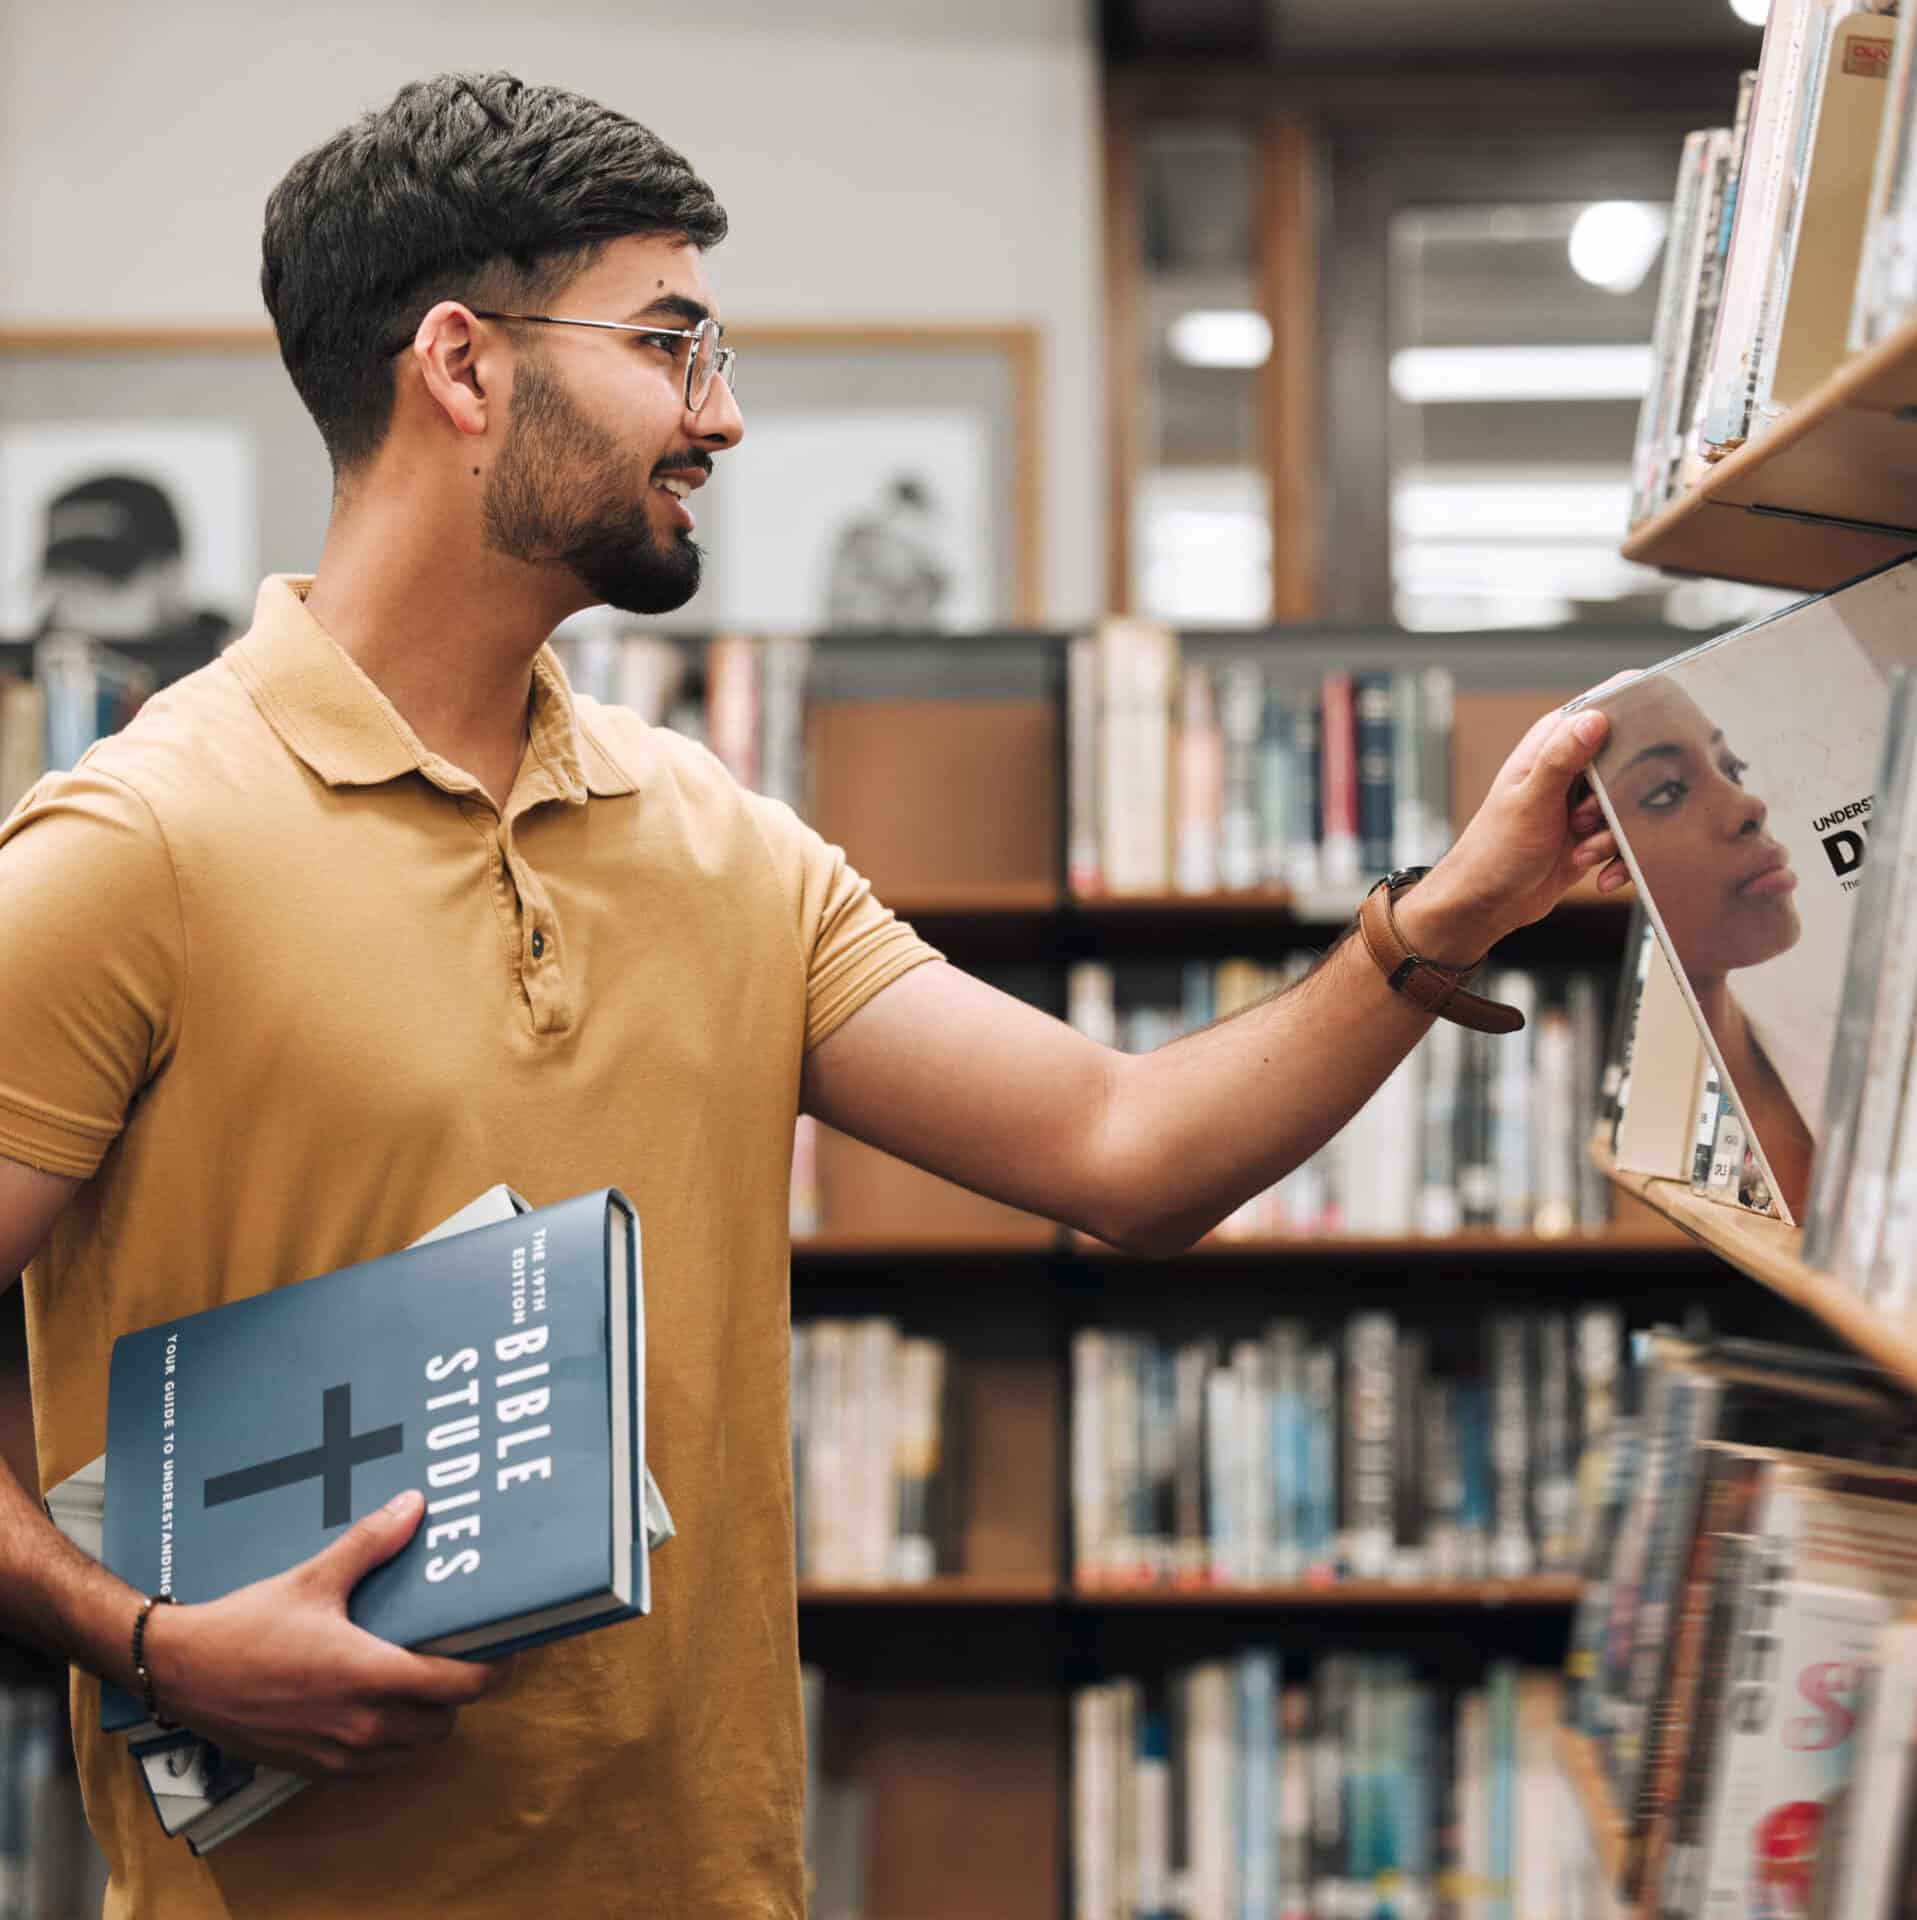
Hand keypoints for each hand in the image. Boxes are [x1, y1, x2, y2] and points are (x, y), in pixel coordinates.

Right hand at [139, 1490, 511, 1777]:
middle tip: (457, 1656)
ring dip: (426, 1720)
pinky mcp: (314, 1767)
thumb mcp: (314, 1578)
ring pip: (412, 1748)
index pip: (458, 1686)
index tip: (506, 1648)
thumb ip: (372, 1544)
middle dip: (458, 1693)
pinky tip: (379, 1704)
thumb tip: (415, 1507)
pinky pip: (376, 1765)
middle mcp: (359, 1723)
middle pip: (444, 1721)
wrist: (181, 1672)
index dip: (492, 1669)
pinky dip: (391, 1741)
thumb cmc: (246, 1627)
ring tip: (421, 1679)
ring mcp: (337, 1753)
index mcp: (366, 1675)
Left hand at [1397, 680, 1636, 964]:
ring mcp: (1587, 799)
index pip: (1604, 705)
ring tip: (1582, 851)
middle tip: (1588, 819)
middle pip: (1633, 758)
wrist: (1487, 902)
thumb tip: (1594, 718)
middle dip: (1625, 795)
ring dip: (1615, 834)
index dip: (1635, 713)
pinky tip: (1599, 873)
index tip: (1657, 737)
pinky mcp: (1596, 831)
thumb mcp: (1530, 801)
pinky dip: (1619, 858)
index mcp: (1553, 743)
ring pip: (1634, 802)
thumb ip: (1561, 758)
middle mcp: (1573, 765)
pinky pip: (1629, 836)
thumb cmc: (1494, 850)